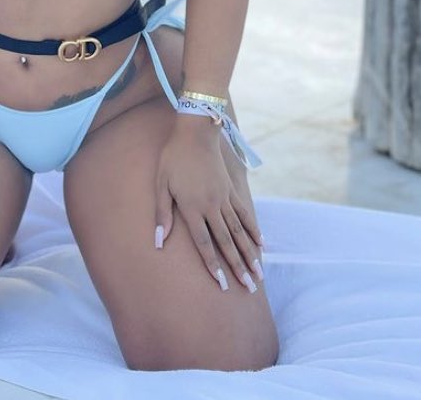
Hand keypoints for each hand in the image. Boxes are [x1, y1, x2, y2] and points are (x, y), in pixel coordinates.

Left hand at [154, 116, 263, 292]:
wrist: (196, 132)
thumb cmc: (173, 158)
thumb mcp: (161, 183)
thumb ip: (162, 213)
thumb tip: (158, 241)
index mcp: (192, 207)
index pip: (204, 243)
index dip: (213, 265)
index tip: (223, 285)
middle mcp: (212, 207)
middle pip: (227, 242)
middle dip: (237, 267)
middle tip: (249, 288)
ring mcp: (225, 198)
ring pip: (239, 232)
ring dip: (249, 254)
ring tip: (260, 274)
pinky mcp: (231, 190)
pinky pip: (245, 214)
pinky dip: (253, 230)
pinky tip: (262, 244)